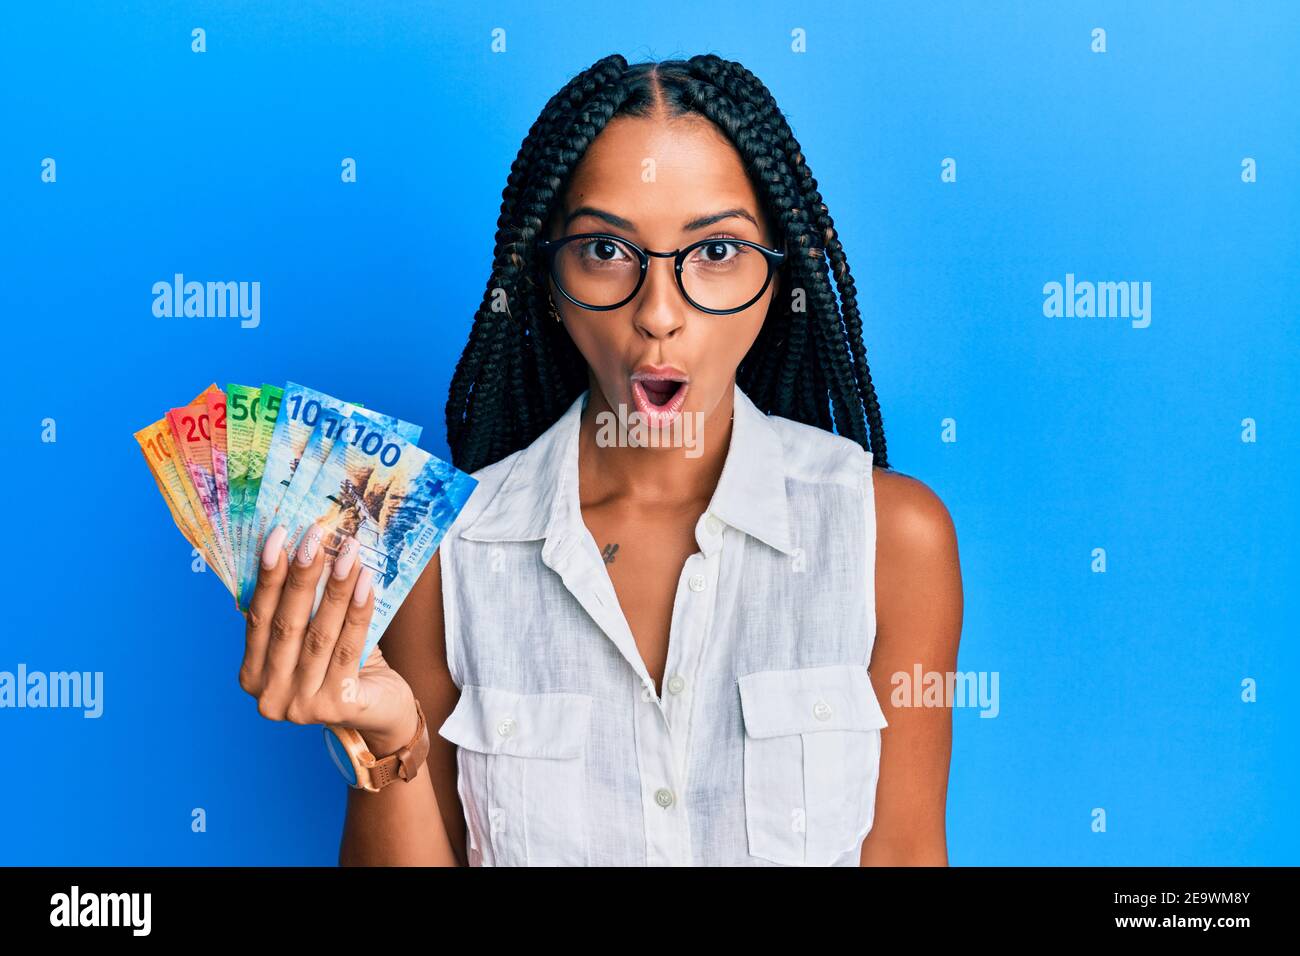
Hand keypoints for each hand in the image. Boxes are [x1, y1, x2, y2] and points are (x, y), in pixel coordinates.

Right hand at [239, 523, 418, 753]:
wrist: (382, 710)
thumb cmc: (343, 666)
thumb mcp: (313, 638)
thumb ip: (300, 609)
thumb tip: (302, 548)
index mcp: (253, 675)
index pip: (257, 618)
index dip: (267, 576)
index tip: (278, 536)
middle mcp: (270, 694)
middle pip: (287, 624)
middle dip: (302, 575)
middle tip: (315, 536)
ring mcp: (302, 705)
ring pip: (320, 634)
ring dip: (335, 588)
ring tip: (349, 553)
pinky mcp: (337, 706)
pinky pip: (349, 648)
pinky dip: (358, 612)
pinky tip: (366, 583)